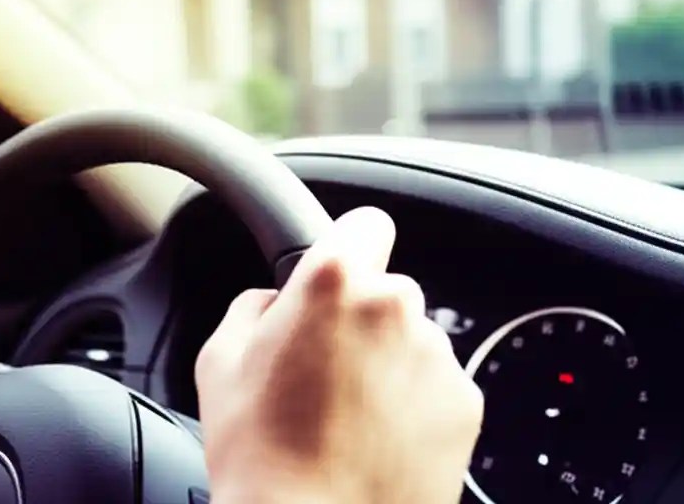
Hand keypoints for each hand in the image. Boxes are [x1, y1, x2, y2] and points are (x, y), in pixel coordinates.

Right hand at [195, 207, 482, 503]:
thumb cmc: (263, 459)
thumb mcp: (219, 363)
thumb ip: (252, 308)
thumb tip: (272, 303)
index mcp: (335, 283)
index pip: (364, 224)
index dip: (347, 247)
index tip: (337, 275)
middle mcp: (395, 307)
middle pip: (387, 290)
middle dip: (361, 319)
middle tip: (322, 369)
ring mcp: (436, 356)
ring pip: (413, 340)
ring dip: (388, 363)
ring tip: (347, 417)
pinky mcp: (464, 403)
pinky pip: (436, 385)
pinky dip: (414, 404)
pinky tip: (376, 440)